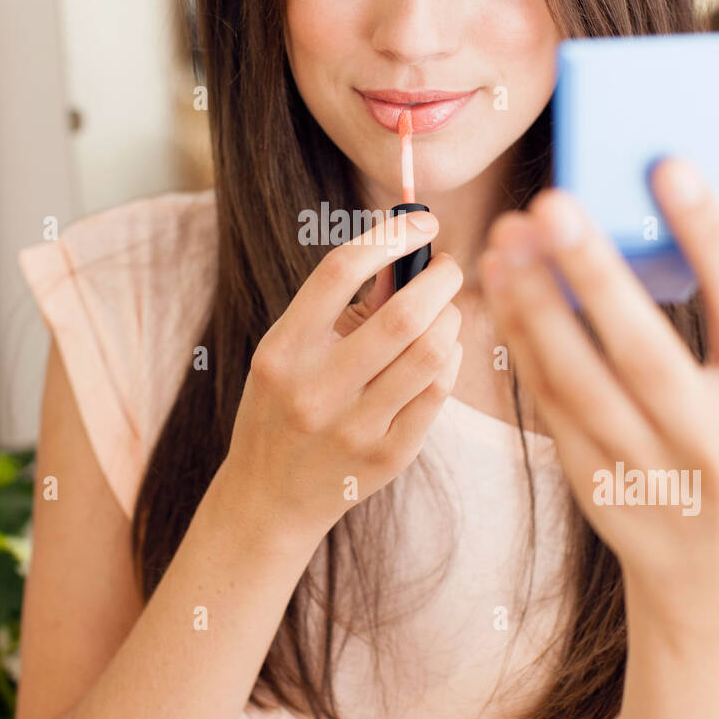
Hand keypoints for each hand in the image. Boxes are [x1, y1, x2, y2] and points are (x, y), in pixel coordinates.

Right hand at [224, 209, 463, 544]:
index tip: (423, 221)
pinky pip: (438, 392)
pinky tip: (442, 349)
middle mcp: (314, 388)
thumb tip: (407, 247)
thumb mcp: (293, 349)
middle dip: (441, 277)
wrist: (268, 497)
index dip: (390, 236)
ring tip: (444, 311)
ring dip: (450, 318)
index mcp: (283, 349)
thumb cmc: (283, 404)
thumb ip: (346, 303)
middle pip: (402, 315)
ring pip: (430, 353)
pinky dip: (450, 358)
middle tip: (448, 266)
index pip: (338, 270)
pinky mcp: (387, 456)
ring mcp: (352, 427)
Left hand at [478, 157, 718, 633]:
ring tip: (507, 241)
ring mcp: (647, 472)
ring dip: (535, 307)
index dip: (707, 238)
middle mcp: (713, 442)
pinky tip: (504, 291)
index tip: (667, 168)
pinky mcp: (593, 483)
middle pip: (643, 352)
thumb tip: (674, 220)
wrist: (713, 576)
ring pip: (578, 383)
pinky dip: (523, 345)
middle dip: (593, 274)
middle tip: (550, 202)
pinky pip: (549, 406)